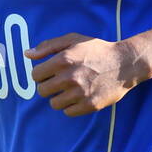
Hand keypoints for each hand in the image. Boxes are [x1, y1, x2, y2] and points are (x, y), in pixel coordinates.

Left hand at [25, 33, 140, 116]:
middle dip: (48, 86)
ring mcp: (80, 93)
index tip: (49, 73)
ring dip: (59, 97)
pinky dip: (71, 106)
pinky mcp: (89, 105)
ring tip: (70, 90)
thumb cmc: (97, 50)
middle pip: (42, 91)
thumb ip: (48, 46)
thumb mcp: (73, 40)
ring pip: (54, 104)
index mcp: (63, 60)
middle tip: (59, 82)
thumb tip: (27, 54)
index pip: (35, 75)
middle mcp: (69, 77)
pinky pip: (68, 112)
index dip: (41, 74)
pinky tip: (79, 96)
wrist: (125, 63)